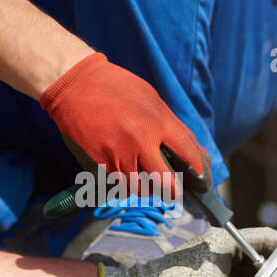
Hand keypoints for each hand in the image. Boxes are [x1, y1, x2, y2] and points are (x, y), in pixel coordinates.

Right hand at [40, 52, 208, 199]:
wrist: (77, 83)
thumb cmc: (116, 87)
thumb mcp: (150, 98)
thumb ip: (169, 124)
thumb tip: (189, 146)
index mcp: (157, 121)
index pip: (188, 153)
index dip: (198, 169)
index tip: (199, 177)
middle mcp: (140, 140)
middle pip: (164, 181)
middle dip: (171, 191)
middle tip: (172, 193)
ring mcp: (119, 153)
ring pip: (139, 189)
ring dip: (144, 190)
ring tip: (145, 184)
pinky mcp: (99, 162)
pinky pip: (117, 184)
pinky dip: (122, 184)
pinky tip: (124, 176)